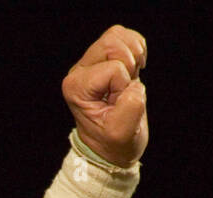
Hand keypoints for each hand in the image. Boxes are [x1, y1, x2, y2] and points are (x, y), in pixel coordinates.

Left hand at [62, 25, 148, 166]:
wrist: (111, 146)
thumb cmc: (113, 142)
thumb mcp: (122, 132)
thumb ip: (130, 107)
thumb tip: (134, 85)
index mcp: (76, 88)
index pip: (113, 69)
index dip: (124, 86)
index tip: (117, 105)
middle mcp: (79, 72)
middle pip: (111, 43)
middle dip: (129, 63)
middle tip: (128, 85)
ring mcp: (90, 63)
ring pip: (116, 35)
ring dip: (133, 53)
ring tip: (132, 76)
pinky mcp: (104, 59)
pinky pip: (123, 36)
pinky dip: (136, 48)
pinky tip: (134, 69)